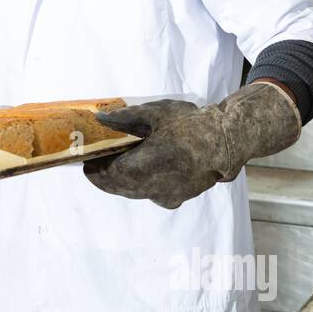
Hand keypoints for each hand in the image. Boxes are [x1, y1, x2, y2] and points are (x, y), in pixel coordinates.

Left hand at [82, 82, 300, 208]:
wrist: (226, 141)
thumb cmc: (189, 124)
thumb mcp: (155, 114)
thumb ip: (124, 118)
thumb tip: (99, 119)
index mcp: (142, 167)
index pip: (106, 176)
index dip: (94, 170)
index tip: (86, 161)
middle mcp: (151, 187)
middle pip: (117, 187)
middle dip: (104, 177)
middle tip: (97, 164)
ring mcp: (165, 195)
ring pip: (133, 193)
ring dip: (121, 183)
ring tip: (117, 166)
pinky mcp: (177, 198)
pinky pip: (151, 195)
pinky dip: (141, 186)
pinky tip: (143, 172)